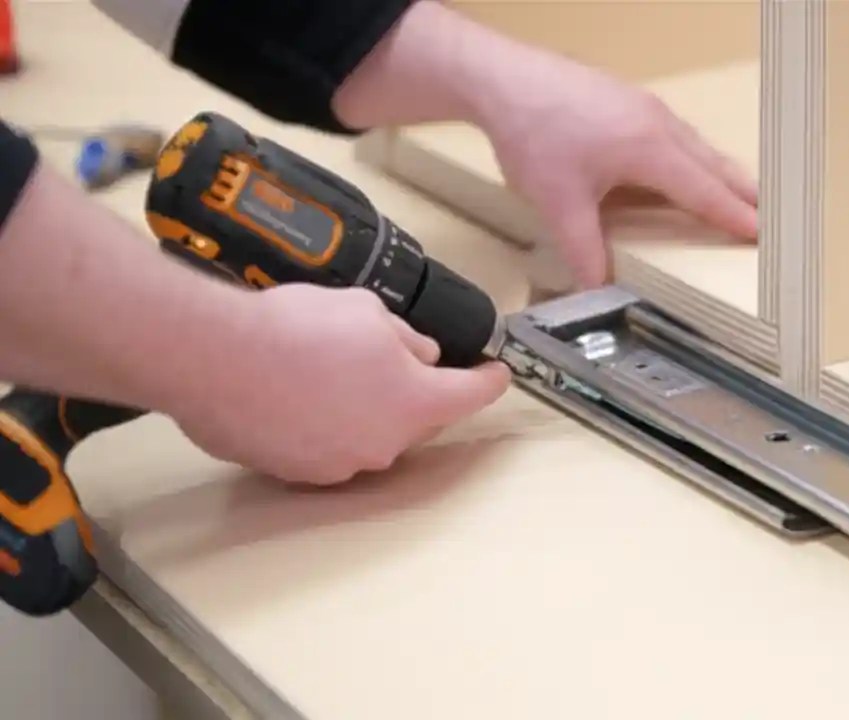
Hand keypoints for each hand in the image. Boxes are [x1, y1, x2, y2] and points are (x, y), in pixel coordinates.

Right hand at [163, 285, 509, 485]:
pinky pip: (328, 446)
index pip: (471, 395)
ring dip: (366, 408)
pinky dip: (326, 424)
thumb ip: (406, 339)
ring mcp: (340, 465)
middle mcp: (385, 444)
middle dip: (418, 391)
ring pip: (371, 435)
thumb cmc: (296, 328)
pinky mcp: (297, 472)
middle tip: (396, 358)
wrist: (215, 358)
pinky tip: (300, 394)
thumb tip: (419, 356)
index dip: (489, 381)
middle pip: (420, 419)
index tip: (498, 374)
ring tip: (331, 370)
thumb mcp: (368, 312)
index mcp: (415, 402)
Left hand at [479, 48, 758, 288]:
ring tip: (737, 189)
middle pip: (711, 163)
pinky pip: (675, 131)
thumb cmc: (533, 133)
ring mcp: (644, 106)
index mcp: (650, 150)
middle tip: (768, 214)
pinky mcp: (627, 98)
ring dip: (719, 170)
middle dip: (741, 191)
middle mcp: (657, 124)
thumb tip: (597, 288)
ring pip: (695, 144)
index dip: (733, 216)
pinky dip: (692, 153)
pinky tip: (682, 161)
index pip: (703, 192)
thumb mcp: (558, 204)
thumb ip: (584, 250)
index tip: (761, 234)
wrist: (502, 79)